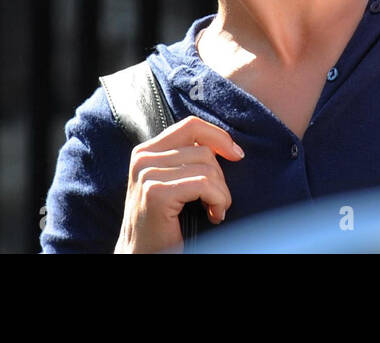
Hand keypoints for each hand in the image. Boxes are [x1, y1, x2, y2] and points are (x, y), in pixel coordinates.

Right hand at [115, 116, 244, 253]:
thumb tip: (228, 145)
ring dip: (221, 193)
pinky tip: (214, 216)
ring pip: (207, 168)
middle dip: (220, 177)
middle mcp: (143, 158)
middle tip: (217, 201)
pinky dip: (218, 200)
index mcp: (146, 151)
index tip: (237, 155)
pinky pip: (204, 185)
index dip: (219, 137)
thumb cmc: (164, 221)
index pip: (192, 125)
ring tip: (215, 210)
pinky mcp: (156, 193)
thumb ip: (188, 158)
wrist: (142, 254)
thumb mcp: (173, 182)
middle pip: (204, 150)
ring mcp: (147, 174)